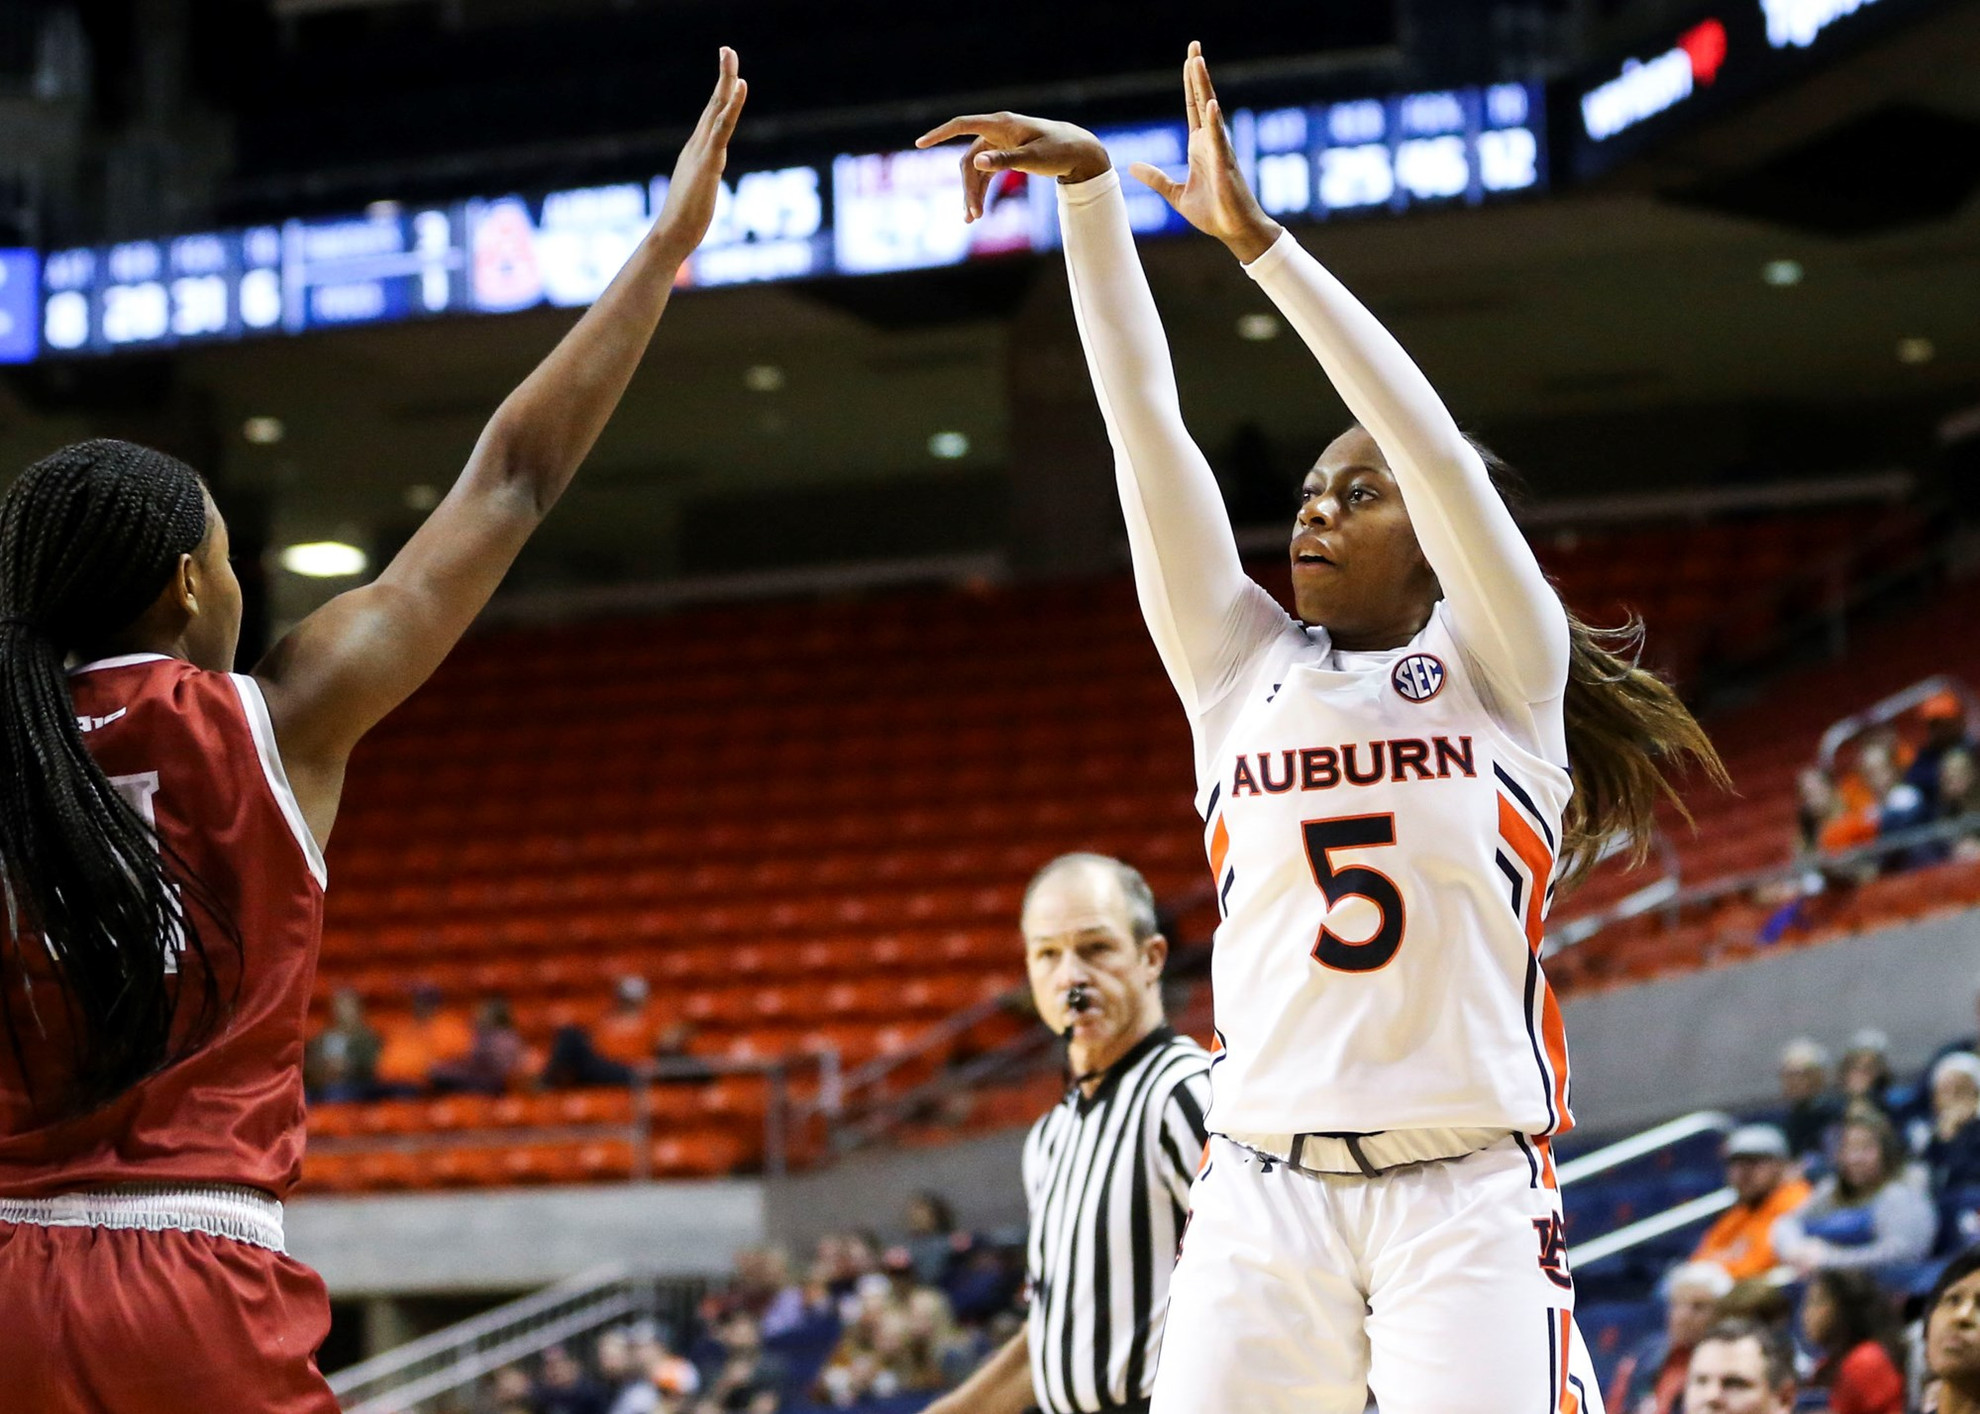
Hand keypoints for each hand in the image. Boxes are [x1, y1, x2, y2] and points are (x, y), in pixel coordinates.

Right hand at [652, 47, 748, 260]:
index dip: (721, 93)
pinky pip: (722, 128)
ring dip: (725, 80)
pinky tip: (741, 86)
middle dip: (723, 75)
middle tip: (727, 48)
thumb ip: (703, 179)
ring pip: (716, 109)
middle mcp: (697, 145)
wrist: (672, 236)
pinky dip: (732, 106)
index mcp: (697, 151)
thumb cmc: (684, 221)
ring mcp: (702, 152)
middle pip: (713, 104)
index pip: (712, 116)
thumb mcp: (698, 193)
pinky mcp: (708, 162)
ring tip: (730, 55)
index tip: (728, 71)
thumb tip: (705, 180)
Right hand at [915, 112, 1110, 222]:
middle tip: (972, 216)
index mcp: (1000, 125)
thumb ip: (1004, 161)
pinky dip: (981, 191)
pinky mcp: (1005, 156)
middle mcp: (996, 132)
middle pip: (968, 160)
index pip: (961, 125)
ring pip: (976, 170)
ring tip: (972, 219)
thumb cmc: (1058, 150)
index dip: (939, 134)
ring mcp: (999, 144)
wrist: (1079, 152)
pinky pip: (986, 174)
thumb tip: (976, 163)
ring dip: (973, 193)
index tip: (920, 144)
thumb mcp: (1032, 158)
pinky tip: (977, 212)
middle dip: (968, 188)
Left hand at [1131, 42, 1281, 262]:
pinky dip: (1215, 122)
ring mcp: (1219, 150)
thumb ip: (1156, 178)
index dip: (1189, 84)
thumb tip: (1133, 166)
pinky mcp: (1225, 165)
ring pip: (1210, 111)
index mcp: (1199, 146)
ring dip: (1203, 87)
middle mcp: (1210, 141)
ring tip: (1198, 61)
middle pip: (1201, 100)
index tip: (1188, 60)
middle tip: (1194, 46)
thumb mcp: (1175, 195)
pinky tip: (1211, 104)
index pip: (1192, 107)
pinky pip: (1219, 139)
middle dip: (1196, 73)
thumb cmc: (1212, 213)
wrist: (1233, 230)